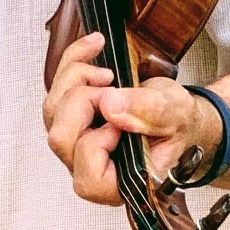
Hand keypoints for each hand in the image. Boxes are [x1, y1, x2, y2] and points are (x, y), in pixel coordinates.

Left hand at [42, 31, 221, 204]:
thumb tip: (109, 105)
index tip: (119, 122)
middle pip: (60, 138)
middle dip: (83, 101)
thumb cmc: (178, 124)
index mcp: (122, 182)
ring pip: (52, 111)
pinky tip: (93, 47)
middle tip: (111, 86)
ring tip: (107, 73)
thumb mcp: (175, 113)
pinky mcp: (68, 119)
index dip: (97, 143)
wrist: (175, 113)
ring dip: (75, 79)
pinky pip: (55, 90)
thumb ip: (149, 112)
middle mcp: (91, 168)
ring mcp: (75, 144)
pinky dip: (72, 64)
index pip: (89, 179)